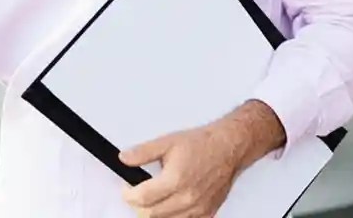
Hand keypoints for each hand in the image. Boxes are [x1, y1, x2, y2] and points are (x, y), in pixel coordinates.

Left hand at [119, 100, 285, 217]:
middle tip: (136, 194)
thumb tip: (124, 159)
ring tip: (152, 199)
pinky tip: (169, 205)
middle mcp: (187, 198)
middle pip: (151, 215)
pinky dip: (172, 217)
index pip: (142, 198)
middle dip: (138, 205)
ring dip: (154, 213)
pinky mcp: (207, 213)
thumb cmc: (202, 145)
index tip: (126, 189)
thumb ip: (142, 153)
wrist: (228, 148)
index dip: (128, 195)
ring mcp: (199, 209)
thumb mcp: (166, 142)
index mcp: (175, 180)